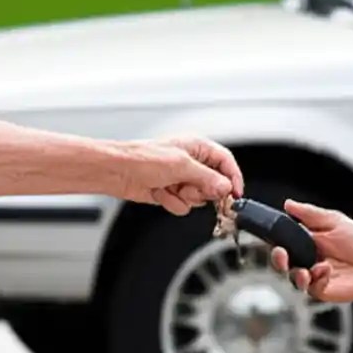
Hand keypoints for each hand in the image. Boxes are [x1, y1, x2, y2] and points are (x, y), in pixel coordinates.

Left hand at [120, 136, 243, 214]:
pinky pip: (183, 205)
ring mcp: (180, 178)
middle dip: (202, 191)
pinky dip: (172, 202)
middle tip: (191, 188)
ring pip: (198, 198)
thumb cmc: (142, 158)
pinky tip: (160, 192)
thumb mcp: (180, 166)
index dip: (233, 178)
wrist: (117, 172)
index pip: (225, 162)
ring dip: (184, 197)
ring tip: (170, 187)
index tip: (235, 195)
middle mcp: (191, 162)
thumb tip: (226, 188)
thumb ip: (207, 178)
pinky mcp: (170, 192)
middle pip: (214, 184)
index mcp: (197, 147)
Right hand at [269, 199, 352, 301]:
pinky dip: (317, 279)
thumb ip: (311, 214)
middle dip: (277, 260)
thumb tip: (288, 204)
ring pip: (292, 278)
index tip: (276, 239)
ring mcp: (312, 276)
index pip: (283, 241)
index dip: (275, 241)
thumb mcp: (335, 221)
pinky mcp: (321, 290)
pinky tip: (327, 271)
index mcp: (305, 241)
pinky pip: (311, 288)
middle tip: (282, 256)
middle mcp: (305, 259)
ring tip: (306, 271)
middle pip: (281, 262)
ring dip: (296, 274)